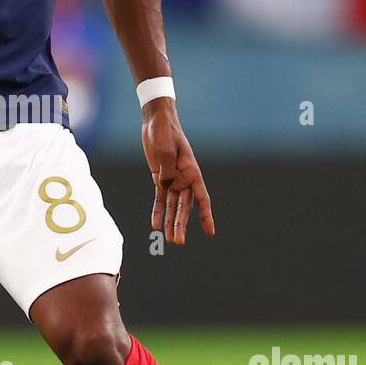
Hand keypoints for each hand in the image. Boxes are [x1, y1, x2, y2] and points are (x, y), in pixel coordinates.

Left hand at [141, 98, 214, 244]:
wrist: (157, 122)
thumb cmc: (166, 133)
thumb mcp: (166, 150)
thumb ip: (166, 171)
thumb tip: (165, 186)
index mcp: (192, 172)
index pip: (202, 198)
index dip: (206, 216)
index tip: (210, 232)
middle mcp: (184, 179)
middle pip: (184, 207)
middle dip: (181, 225)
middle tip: (178, 242)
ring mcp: (172, 180)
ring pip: (172, 206)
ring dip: (170, 223)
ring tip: (168, 240)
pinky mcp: (159, 178)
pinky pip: (159, 199)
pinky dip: (157, 211)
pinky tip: (155, 225)